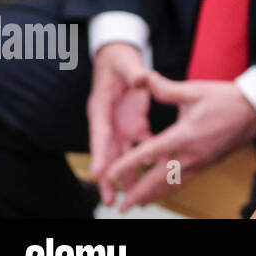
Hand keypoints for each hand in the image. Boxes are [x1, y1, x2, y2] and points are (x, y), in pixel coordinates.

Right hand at [86, 42, 151, 205]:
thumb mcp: (124, 61)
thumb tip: (142, 77)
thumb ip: (133, 71)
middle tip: (109, 200)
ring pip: (123, 153)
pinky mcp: (133, 122)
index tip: (99, 174)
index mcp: (101, 106)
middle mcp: (108, 120)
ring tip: (133, 196)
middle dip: (108, 176)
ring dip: (127, 173)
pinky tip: (156, 171)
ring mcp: (120, 123)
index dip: (99, 154)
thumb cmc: (118, 58)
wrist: (121, 55)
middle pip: (107, 151)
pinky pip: (141, 142)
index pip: (99, 133)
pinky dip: (147, 156)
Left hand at [101, 71, 255, 211]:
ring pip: (173, 185)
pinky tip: (166, 190)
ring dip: (155, 195)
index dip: (127, 165)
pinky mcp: (210, 163)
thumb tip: (144, 79)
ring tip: (140, 204)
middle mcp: (191, 154)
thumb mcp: (195, 90)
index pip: (148, 154)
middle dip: (139, 194)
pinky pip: (186, 180)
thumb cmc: (227, 99)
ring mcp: (202, 161)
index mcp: (183, 135)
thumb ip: (166, 89)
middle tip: (122, 206)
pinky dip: (172, 188)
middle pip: (159, 180)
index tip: (111, 174)